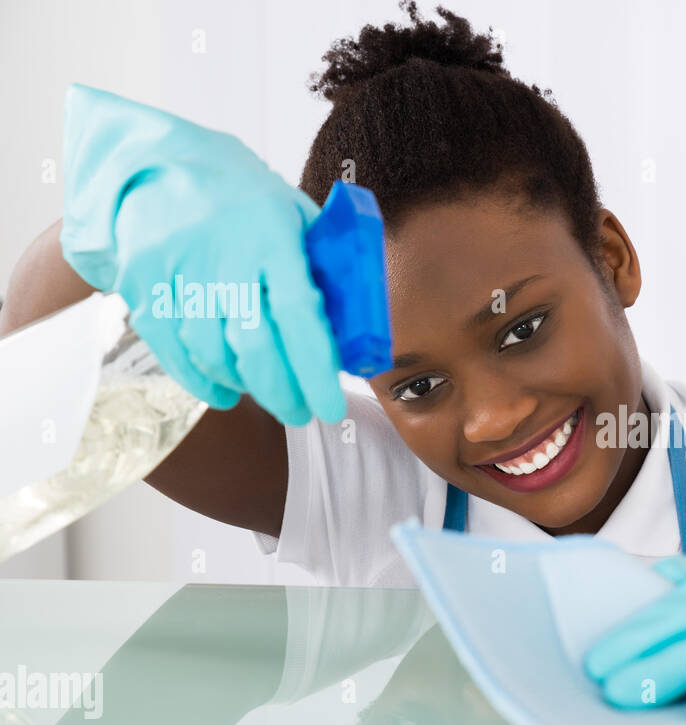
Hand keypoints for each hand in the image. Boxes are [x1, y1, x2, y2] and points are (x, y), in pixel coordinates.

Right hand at [60, 84, 344, 424]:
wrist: (158, 166)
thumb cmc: (244, 199)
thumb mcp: (297, 215)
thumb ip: (327, 267)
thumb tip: (358, 330)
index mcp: (271, 237)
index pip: (299, 316)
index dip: (316, 371)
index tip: (330, 406)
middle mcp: (222, 257)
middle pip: (254, 348)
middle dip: (283, 393)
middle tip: (302, 412)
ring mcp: (177, 272)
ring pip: (212, 355)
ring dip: (246, 387)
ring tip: (268, 393)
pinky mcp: (142, 285)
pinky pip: (173, 352)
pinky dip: (202, 382)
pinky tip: (226, 391)